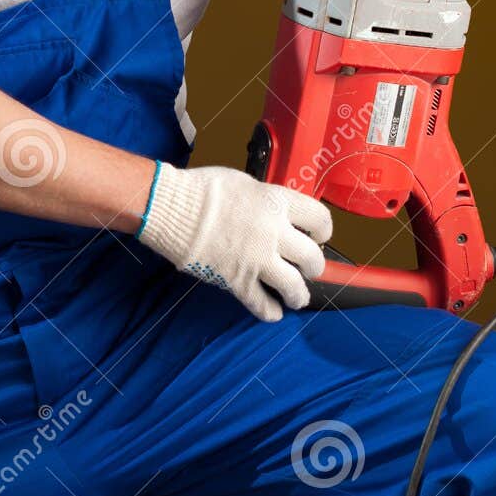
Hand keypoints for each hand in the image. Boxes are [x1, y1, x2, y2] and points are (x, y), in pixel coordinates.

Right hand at [137, 161, 331, 321]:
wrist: (171, 207)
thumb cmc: (203, 190)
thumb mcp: (245, 183)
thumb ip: (266, 200)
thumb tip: (273, 210)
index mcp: (277, 203)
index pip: (319, 218)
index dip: (323, 230)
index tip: (320, 235)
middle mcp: (273, 232)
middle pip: (311, 257)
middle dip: (315, 266)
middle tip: (310, 268)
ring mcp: (257, 259)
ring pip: (293, 287)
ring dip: (299, 295)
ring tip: (297, 297)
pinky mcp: (237, 280)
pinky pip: (261, 304)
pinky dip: (269, 311)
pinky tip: (273, 312)